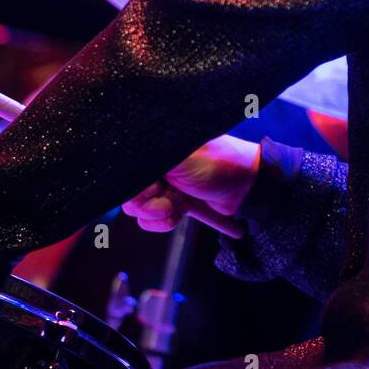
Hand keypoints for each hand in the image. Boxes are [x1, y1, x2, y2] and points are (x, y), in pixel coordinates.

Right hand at [122, 135, 260, 238]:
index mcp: (154, 146)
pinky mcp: (171, 202)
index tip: (153, 186)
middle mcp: (155, 164)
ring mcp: (162, 184)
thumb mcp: (180, 156)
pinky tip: (180, 212)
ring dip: (158, 212)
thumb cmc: (215, 163)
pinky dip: (164, 222)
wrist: (245, 186)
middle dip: (146, 201)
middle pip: (127, 192)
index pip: (124, 167)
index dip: (134, 184)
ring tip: (177, 204)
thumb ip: (150, 158)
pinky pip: (152, 221)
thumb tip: (123, 162)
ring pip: (138, 210)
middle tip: (166, 196)